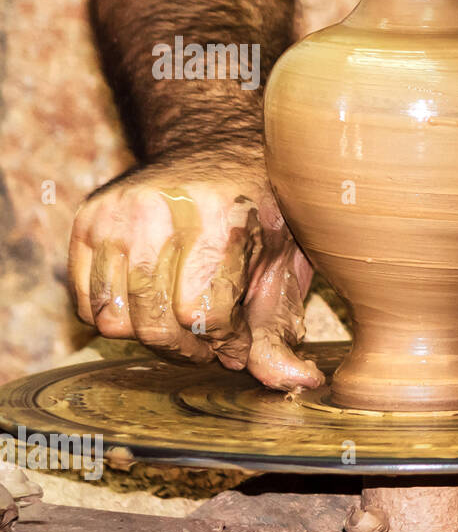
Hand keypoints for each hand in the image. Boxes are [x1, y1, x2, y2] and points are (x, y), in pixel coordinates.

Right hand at [67, 145, 322, 389]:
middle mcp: (162, 210)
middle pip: (154, 323)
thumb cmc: (261, 213)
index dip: (225, 341)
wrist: (218, 148)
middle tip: (210, 340)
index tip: (239, 337)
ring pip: (112, 319)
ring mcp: (118, 212)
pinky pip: (85, 300)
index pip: (204, 316)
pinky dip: (115, 317)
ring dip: (149, 335)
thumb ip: (281, 330)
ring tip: (182, 321)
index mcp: (222, 217)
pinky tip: (152, 303)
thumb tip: (298, 383)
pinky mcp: (88, 219)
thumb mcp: (285, 265)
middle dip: (186, 348)